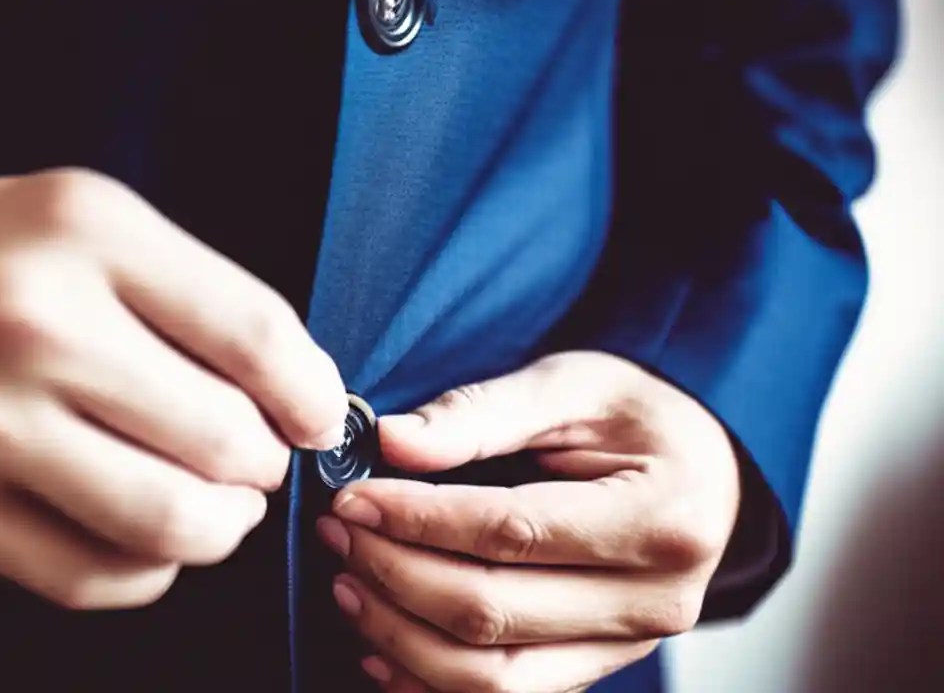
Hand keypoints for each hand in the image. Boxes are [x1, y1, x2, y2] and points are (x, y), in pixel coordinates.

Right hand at [0, 168, 348, 608]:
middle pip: (225, 439)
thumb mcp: (84, 221)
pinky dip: (149, 570)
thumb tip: (298, 395)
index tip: (317, 415)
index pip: (255, 332)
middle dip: (264, 464)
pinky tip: (144, 537)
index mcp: (85, 229)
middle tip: (252, 457)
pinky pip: (94, 577)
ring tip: (214, 503)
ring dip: (220, 527)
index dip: (312, 393)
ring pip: (170, 522)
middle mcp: (34, 324)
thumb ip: (193, 295)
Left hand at [316, 351, 740, 692]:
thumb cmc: (637, 417)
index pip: (512, 532)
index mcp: (661, 519)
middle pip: (493, 613)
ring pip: (491, 678)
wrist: (706, 471)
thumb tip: (390, 442)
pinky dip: (430, 683)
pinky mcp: (596, 669)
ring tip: (347, 584)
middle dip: (396, 573)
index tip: (352, 498)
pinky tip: (380, 646)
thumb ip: (480, 412)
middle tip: (339, 532)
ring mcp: (627, 648)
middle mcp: (655, 601)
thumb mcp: (571, 384)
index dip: (418, 521)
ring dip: (400, 637)